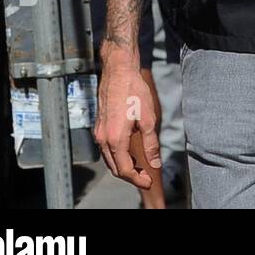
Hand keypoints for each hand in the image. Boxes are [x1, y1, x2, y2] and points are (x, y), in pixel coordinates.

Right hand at [95, 54, 159, 189]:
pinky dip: (117, 156)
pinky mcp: (99, 126)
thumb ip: (151, 144)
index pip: (124, 170)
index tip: (149, 182)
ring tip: (139, 167)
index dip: (137, 179)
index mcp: (115, 139)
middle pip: (115, 168)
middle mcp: (103, 139)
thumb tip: (156, 162)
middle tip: (145, 177)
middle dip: (130, 176)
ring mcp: (99, 133)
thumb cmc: (134, 92)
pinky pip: (106, 148)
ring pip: (109, 159)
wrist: (118, 72)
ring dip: (122, 166)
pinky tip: (128, 152)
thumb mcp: (148, 118)